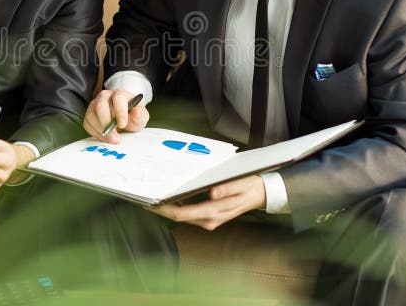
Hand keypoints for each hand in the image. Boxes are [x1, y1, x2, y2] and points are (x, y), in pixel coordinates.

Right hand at [83, 89, 148, 143]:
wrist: (125, 119)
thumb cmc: (132, 116)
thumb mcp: (141, 116)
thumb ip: (140, 114)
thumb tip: (136, 112)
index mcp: (120, 94)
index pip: (118, 98)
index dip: (120, 112)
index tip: (123, 125)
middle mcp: (105, 96)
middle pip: (101, 106)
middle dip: (107, 123)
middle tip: (116, 137)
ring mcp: (95, 104)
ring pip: (92, 116)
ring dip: (101, 130)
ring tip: (113, 139)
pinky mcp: (89, 114)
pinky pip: (87, 124)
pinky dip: (95, 133)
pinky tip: (105, 138)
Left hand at [150, 175, 265, 230]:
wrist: (259, 195)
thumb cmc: (248, 187)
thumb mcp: (241, 184)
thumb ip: (227, 188)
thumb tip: (212, 193)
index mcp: (215, 211)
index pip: (183, 213)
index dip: (165, 209)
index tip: (151, 203)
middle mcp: (209, 219)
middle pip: (178, 216)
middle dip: (161, 209)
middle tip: (145, 199)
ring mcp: (208, 220)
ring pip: (182, 216)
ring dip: (167, 208)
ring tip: (154, 197)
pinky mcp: (208, 217)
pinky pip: (188, 214)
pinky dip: (177, 207)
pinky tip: (169, 198)